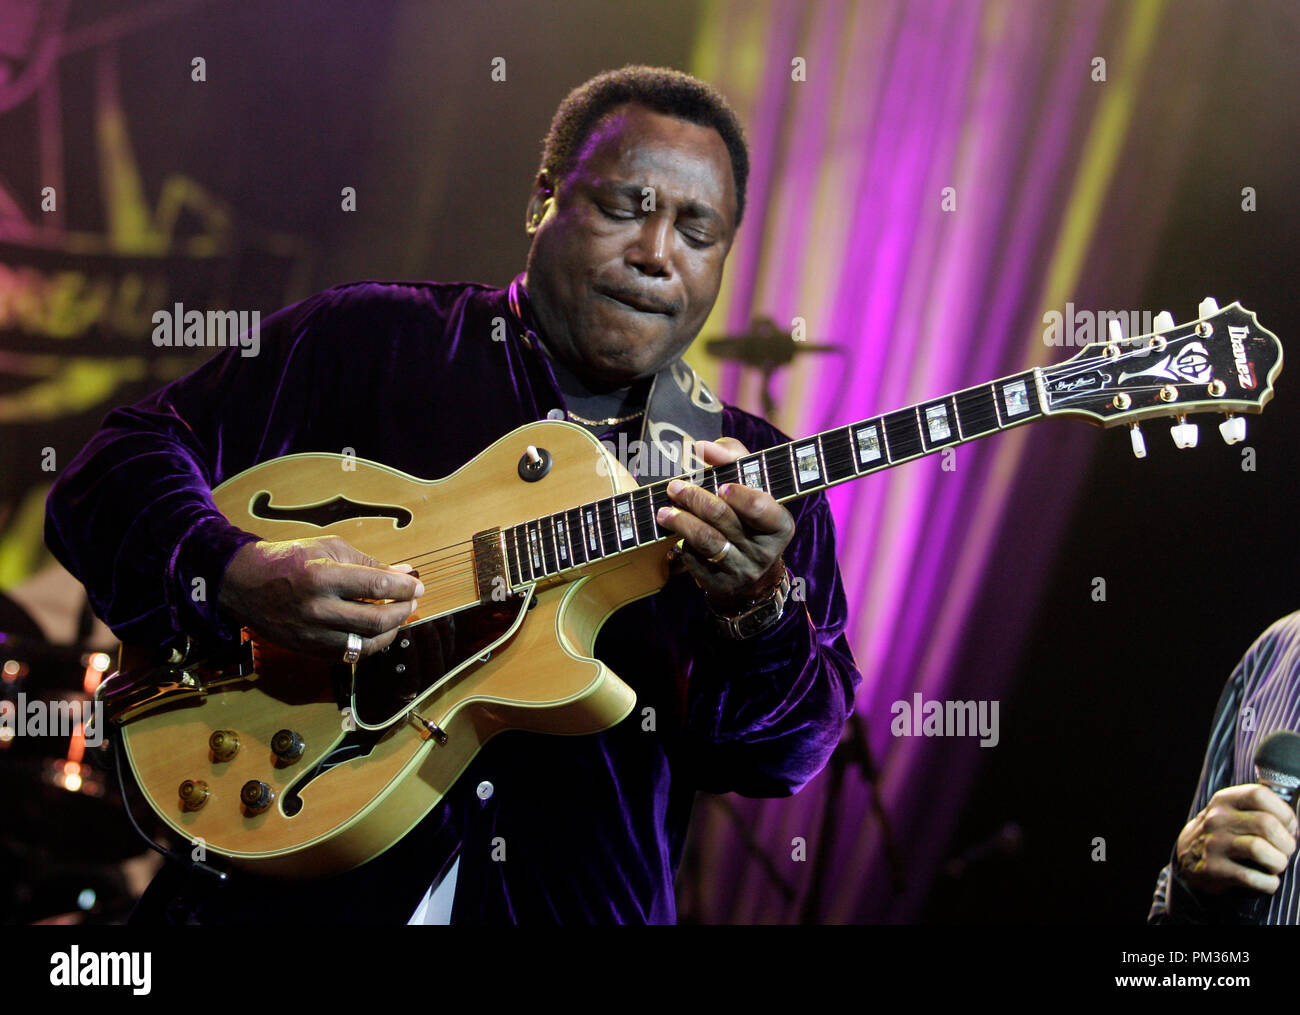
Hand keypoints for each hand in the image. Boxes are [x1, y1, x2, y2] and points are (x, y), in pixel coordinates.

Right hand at [217, 536, 422, 660]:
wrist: (244, 584)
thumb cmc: (289, 559)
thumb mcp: (328, 548)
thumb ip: (368, 563)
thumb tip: (403, 573)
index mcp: (322, 578)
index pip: (376, 585)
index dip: (404, 587)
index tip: (418, 585)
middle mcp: (318, 610)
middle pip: (376, 620)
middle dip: (402, 611)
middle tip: (411, 601)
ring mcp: (312, 635)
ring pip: (365, 645)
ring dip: (390, 633)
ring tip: (397, 617)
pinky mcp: (309, 650)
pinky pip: (348, 656)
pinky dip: (368, 645)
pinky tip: (375, 631)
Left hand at [655, 437, 795, 612]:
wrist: (752, 573)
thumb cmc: (749, 517)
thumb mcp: (752, 486)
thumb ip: (733, 458)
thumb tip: (704, 447)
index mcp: (780, 524)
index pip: (761, 508)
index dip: (740, 495)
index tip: (721, 485)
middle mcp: (765, 550)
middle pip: (724, 518)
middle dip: (695, 498)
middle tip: (675, 487)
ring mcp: (743, 571)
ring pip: (706, 540)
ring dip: (681, 521)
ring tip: (664, 511)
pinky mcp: (720, 585)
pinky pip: (695, 560)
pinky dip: (682, 543)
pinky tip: (675, 533)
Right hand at [1175, 783, 1298, 895]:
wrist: (1187, 856)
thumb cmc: (1223, 833)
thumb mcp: (1232, 812)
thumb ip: (1259, 808)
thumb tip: (1295, 821)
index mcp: (1225, 800)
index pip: (1260, 794)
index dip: (1284, 812)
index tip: (1288, 827)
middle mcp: (1217, 819)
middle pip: (1266, 824)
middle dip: (1286, 842)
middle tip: (1285, 851)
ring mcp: (1213, 843)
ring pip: (1260, 849)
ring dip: (1278, 863)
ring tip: (1276, 865)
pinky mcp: (1213, 869)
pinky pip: (1252, 877)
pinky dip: (1268, 883)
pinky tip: (1267, 881)